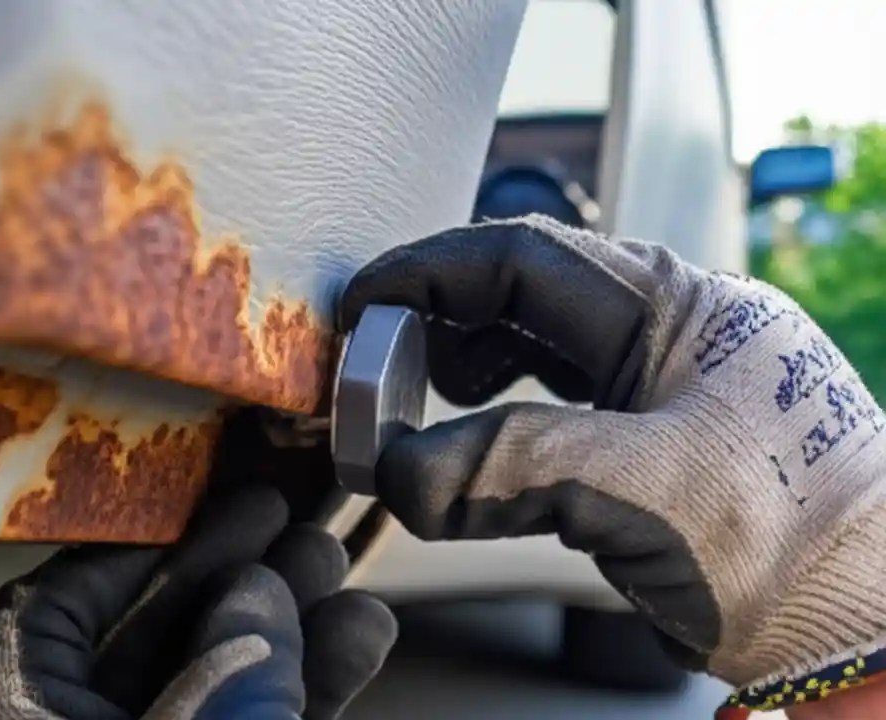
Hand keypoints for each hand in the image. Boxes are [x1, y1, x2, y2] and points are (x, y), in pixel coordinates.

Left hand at [0, 485, 395, 719]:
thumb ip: (227, 664)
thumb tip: (259, 588)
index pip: (45, 616)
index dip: (117, 548)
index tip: (185, 503)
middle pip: (145, 637)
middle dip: (226, 568)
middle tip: (279, 509)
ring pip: (215, 681)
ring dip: (283, 619)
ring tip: (336, 560)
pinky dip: (308, 683)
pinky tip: (361, 632)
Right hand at [339, 216, 885, 689]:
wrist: (868, 626)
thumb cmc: (803, 548)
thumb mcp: (650, 491)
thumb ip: (516, 468)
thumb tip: (403, 473)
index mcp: (680, 306)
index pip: (524, 257)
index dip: (428, 274)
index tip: (364, 301)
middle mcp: (673, 328)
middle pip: (526, 293)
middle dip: (443, 321)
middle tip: (382, 362)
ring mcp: (668, 381)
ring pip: (541, 346)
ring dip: (472, 367)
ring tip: (426, 402)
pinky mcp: (658, 437)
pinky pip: (561, 401)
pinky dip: (505, 416)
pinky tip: (484, 442)